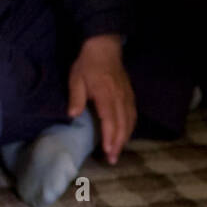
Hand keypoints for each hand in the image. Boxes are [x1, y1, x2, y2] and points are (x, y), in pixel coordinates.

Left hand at [68, 34, 135, 164]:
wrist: (105, 47)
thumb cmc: (88, 64)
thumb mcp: (76, 78)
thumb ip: (76, 97)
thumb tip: (73, 115)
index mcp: (106, 94)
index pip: (110, 120)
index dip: (110, 137)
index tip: (108, 151)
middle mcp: (119, 97)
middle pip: (122, 125)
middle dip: (118, 144)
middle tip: (112, 160)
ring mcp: (127, 96)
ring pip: (130, 122)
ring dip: (125, 138)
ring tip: (118, 152)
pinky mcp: (130, 95)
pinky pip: (133, 115)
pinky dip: (130, 128)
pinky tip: (125, 136)